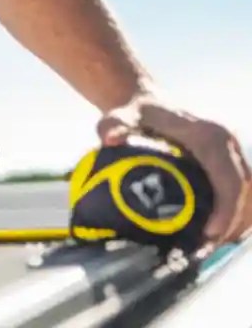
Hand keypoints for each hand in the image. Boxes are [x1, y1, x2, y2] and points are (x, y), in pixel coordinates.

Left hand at [98, 94, 250, 251]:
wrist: (147, 101)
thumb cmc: (134, 113)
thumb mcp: (119, 116)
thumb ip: (114, 125)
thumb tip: (110, 138)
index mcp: (210, 135)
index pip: (229, 177)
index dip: (227, 208)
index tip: (210, 233)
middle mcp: (228, 141)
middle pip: (244, 189)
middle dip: (233, 222)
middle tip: (207, 248)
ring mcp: (232, 150)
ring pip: (248, 191)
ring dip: (237, 220)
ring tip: (210, 245)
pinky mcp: (230, 159)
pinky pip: (240, 189)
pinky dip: (234, 212)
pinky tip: (215, 233)